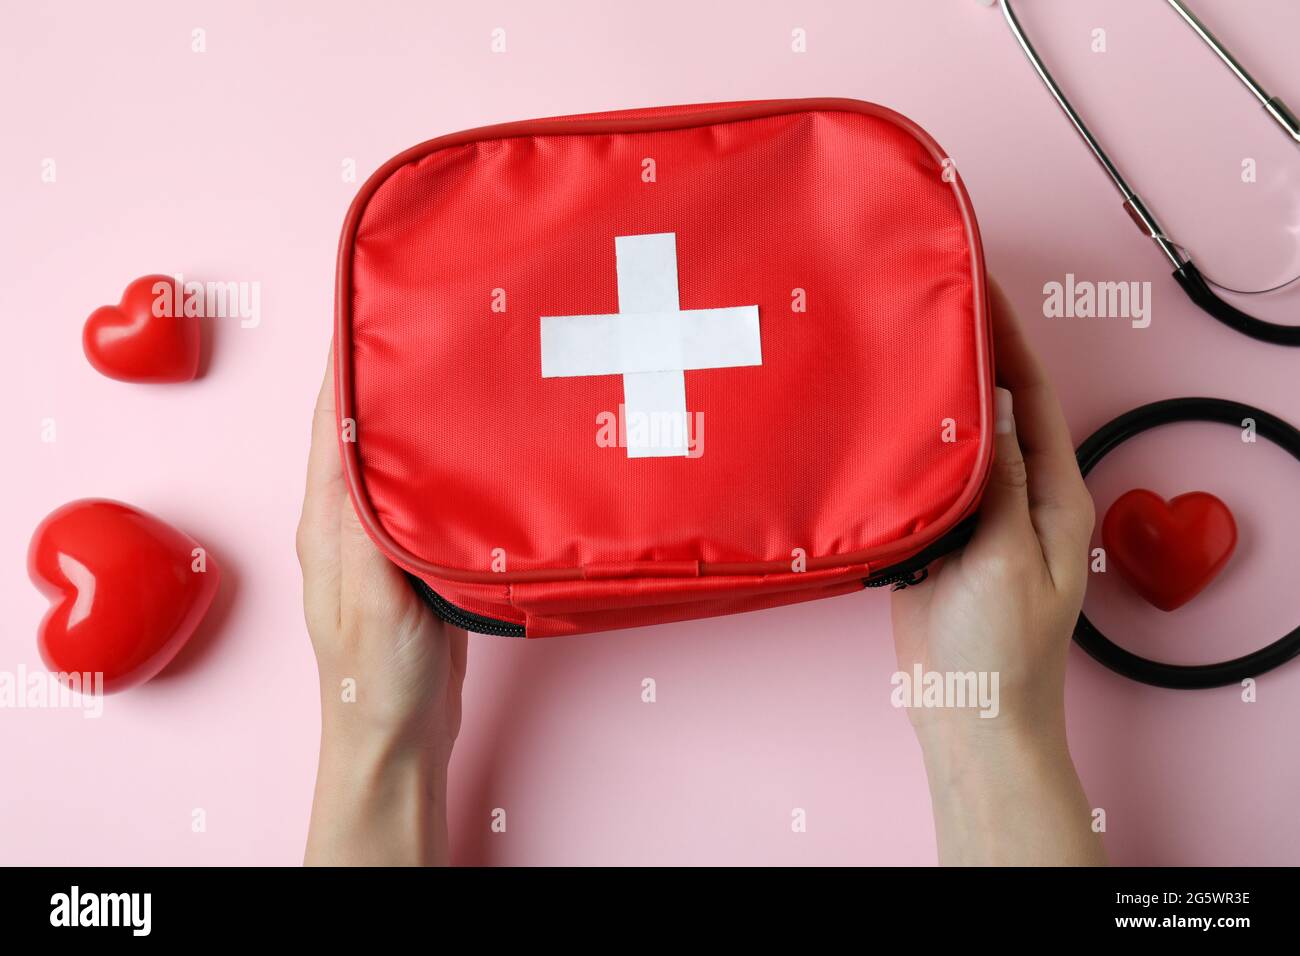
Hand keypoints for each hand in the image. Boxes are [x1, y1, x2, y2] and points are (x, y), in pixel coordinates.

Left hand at [297, 343, 466, 865]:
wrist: (396, 740)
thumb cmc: (377, 684)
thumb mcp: (375, 605)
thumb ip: (370, 530)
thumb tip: (365, 443)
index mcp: (326, 524)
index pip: (331, 424)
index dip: (348, 362)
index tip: (376, 305)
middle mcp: (345, 522)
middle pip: (360, 428)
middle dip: (385, 370)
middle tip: (430, 319)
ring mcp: (378, 539)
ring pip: (395, 454)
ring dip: (415, 409)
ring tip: (455, 364)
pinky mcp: (411, 557)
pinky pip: (423, 487)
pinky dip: (441, 453)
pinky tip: (471, 442)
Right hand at [890, 279, 1104, 864]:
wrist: (969, 719)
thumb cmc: (1000, 652)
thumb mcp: (1007, 561)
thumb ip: (1002, 484)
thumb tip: (992, 402)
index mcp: (1053, 497)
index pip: (1033, 398)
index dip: (1010, 339)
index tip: (979, 286)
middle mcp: (1017, 498)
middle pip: (994, 409)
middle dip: (969, 354)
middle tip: (928, 300)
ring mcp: (975, 517)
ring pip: (955, 440)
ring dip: (932, 396)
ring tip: (897, 344)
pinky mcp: (936, 539)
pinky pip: (924, 478)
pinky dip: (905, 444)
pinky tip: (877, 419)